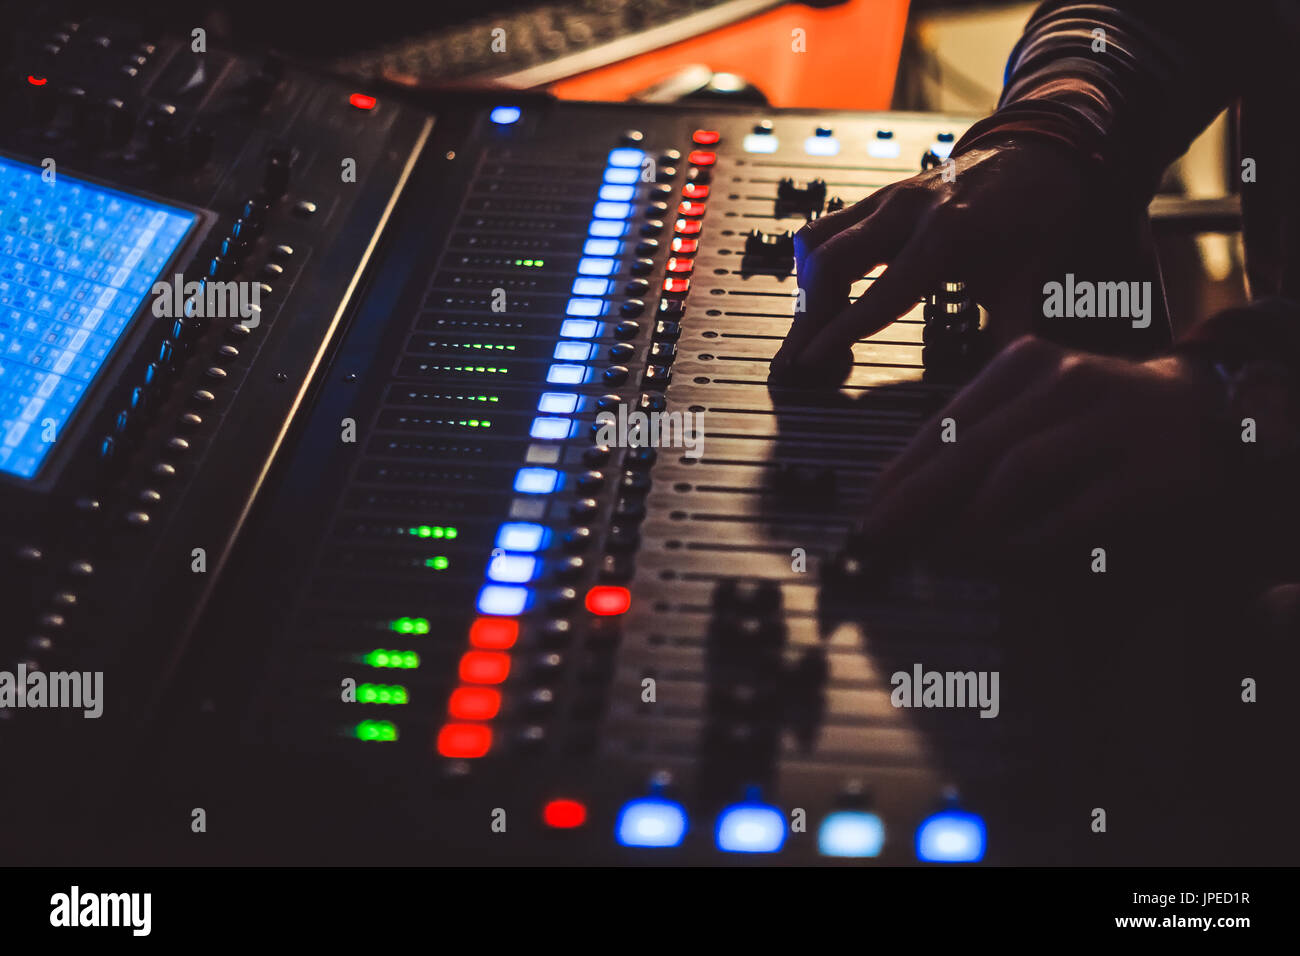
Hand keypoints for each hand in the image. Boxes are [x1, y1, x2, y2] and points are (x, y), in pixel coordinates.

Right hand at [770, 138, 1136, 381]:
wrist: (1038, 152)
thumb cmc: (1035, 215)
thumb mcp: (1031, 278)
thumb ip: (1013, 333)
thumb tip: (1005, 387)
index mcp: (946, 234)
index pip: (878, 296)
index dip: (839, 334)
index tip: (812, 365)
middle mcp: (906, 211)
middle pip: (830, 264)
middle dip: (807, 318)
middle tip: (794, 362)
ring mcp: (886, 199)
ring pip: (817, 243)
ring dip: (806, 290)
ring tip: (807, 333)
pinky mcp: (876, 196)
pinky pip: (825, 227)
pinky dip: (814, 263)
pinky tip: (822, 294)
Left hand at [859, 336, 1227, 555]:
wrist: (1210, 411)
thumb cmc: (1099, 419)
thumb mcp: (1035, 411)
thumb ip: (976, 442)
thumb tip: (899, 495)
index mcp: (1025, 363)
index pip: (947, 421)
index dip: (901, 471)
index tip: (867, 511)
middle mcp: (1064, 381)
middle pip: (971, 446)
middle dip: (915, 499)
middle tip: (879, 539)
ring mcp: (1109, 421)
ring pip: (1016, 471)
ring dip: (969, 521)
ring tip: (939, 554)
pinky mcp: (1148, 468)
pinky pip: (1073, 508)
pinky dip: (1031, 537)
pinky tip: (1002, 558)